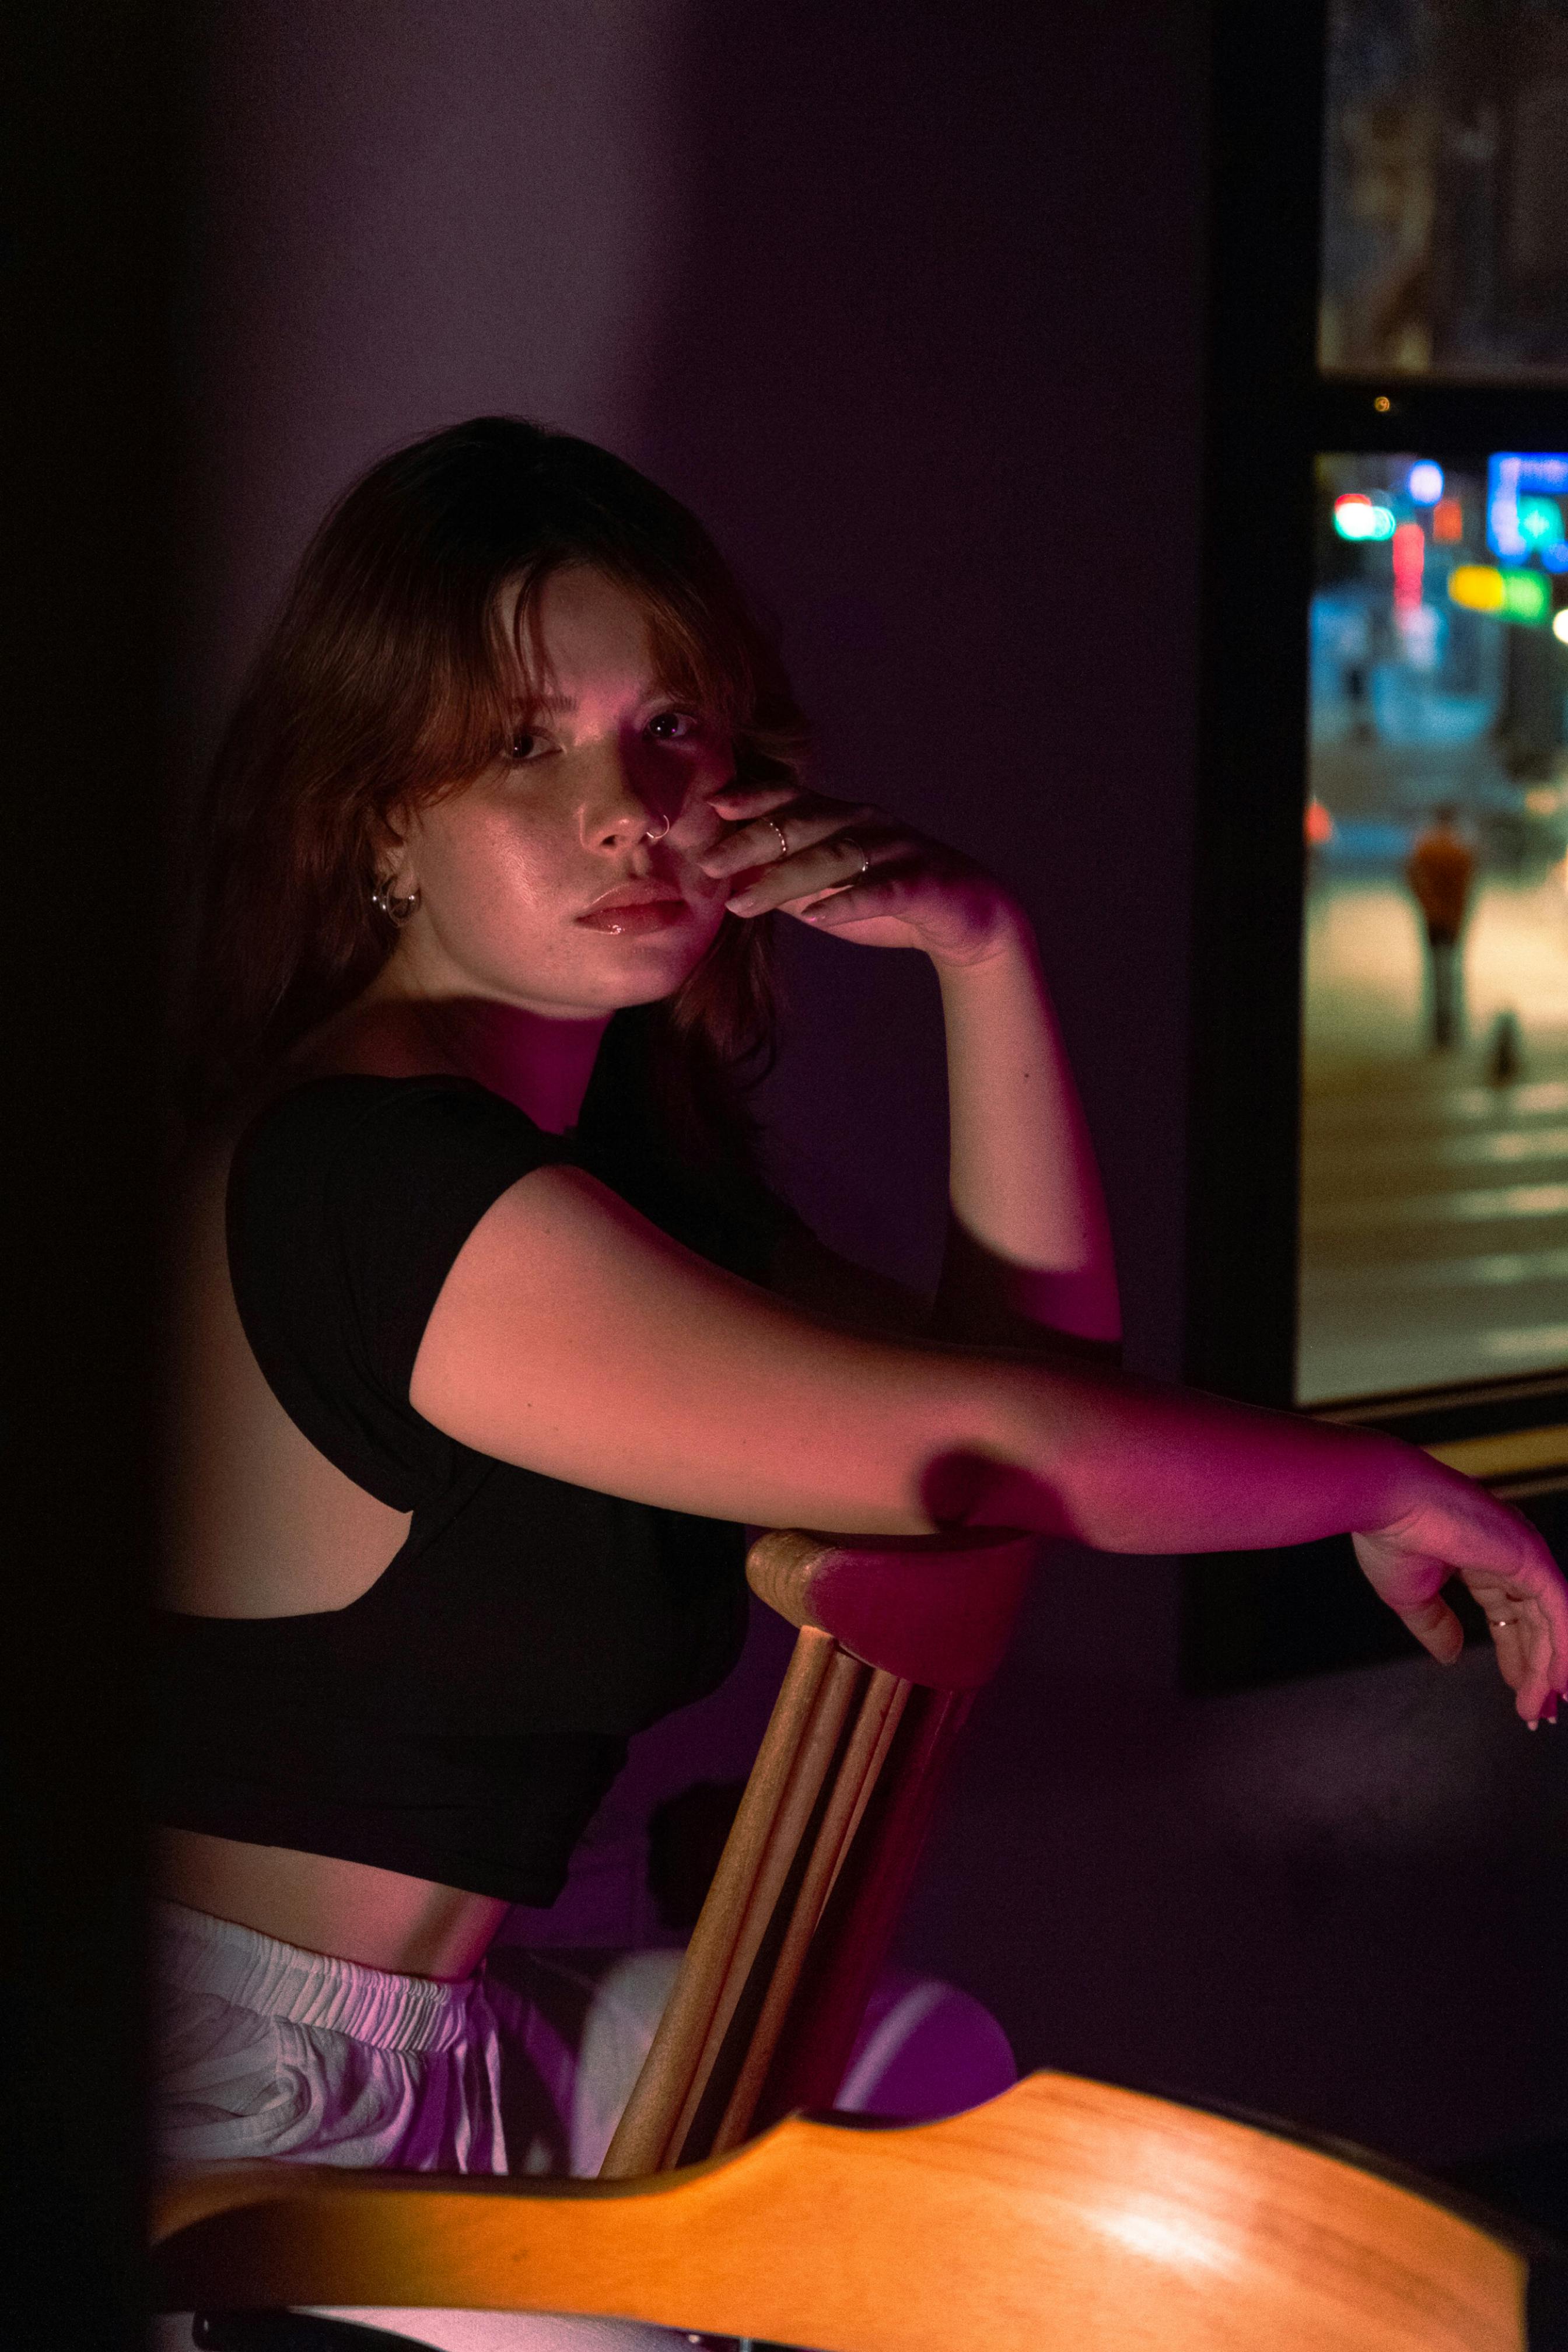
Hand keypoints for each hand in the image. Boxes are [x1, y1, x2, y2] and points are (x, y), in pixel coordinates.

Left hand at [697, 780, 1019, 966]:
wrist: (968, 920)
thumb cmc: (890, 899)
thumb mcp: (830, 888)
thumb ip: (787, 879)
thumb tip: (730, 881)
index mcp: (844, 818)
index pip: (790, 799)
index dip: (751, 799)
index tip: (709, 808)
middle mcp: (867, 824)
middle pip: (802, 825)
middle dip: (751, 842)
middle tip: (707, 864)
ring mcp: (897, 850)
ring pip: (835, 857)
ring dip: (785, 880)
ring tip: (742, 904)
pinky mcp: (923, 883)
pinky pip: (882, 890)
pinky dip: (848, 901)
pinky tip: (816, 916)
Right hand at [1351, 1460, 1567, 1724]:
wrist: (1384, 1501)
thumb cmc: (1389, 1536)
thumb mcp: (1412, 1598)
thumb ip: (1437, 1627)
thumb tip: (1451, 1656)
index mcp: (1481, 1561)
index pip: (1513, 1617)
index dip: (1518, 1658)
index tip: (1520, 1696)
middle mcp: (1510, 1556)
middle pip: (1538, 1624)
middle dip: (1539, 1671)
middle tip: (1539, 1713)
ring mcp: (1524, 1554)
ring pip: (1553, 1622)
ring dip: (1551, 1670)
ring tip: (1542, 1709)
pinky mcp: (1529, 1556)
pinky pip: (1560, 1611)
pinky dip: (1564, 1648)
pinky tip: (1557, 1681)